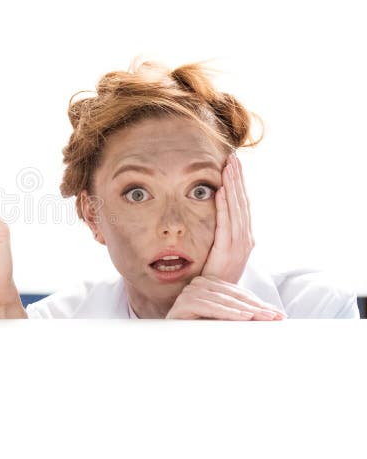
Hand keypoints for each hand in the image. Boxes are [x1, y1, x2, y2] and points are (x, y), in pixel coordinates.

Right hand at [166, 276, 284, 319]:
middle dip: (257, 307)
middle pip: (234, 296)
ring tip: (264, 318)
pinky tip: (243, 317)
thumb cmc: (200, 330)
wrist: (172, 342)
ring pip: (225, 301)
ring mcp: (190, 291)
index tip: (279, 314)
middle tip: (276, 317)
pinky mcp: (185, 302)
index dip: (259, 303)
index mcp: (209, 283)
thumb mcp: (225, 319)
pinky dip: (228, 312)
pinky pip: (211, 307)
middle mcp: (199, 283)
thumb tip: (271, 313)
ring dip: (246, 310)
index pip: (239, 293)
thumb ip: (241, 312)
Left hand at [202, 154, 253, 282]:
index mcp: (244, 237)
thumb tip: (214, 213)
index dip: (238, 184)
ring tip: (228, 167)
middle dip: (237, 179)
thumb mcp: (221, 250)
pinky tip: (221, 191)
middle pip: (242, 202)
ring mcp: (239, 245)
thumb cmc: (215, 275)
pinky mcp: (228, 251)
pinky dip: (224, 207)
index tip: (234, 165)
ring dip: (233, 186)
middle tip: (233, 157)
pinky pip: (226, 224)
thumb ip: (222, 233)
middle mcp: (245, 239)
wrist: (217, 301)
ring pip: (236, 209)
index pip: (241, 204)